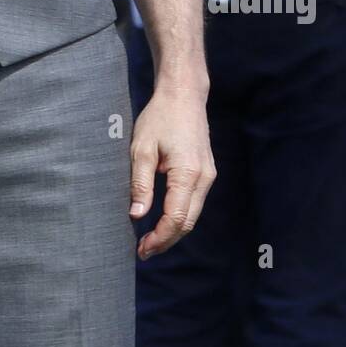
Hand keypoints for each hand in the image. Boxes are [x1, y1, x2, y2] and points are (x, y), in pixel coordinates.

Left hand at [129, 84, 215, 258]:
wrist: (184, 95)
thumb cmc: (160, 117)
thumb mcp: (142, 149)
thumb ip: (140, 183)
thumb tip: (137, 215)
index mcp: (187, 173)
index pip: (176, 219)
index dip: (159, 238)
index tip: (142, 249)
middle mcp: (203, 178)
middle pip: (188, 222)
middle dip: (166, 240)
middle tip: (144, 251)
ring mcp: (208, 175)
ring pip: (193, 214)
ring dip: (173, 230)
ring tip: (150, 240)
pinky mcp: (206, 171)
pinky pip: (194, 202)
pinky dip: (180, 216)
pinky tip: (163, 219)